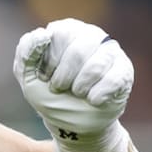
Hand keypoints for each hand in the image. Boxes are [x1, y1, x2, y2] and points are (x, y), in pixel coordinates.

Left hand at [13, 18, 132, 140]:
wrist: (70, 122)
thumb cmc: (47, 93)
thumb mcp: (27, 75)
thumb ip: (27, 51)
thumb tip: (42, 33)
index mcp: (66, 30)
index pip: (60, 34)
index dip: (49, 62)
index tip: (45, 77)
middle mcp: (91, 34)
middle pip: (79, 51)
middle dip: (64, 77)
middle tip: (58, 88)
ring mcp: (110, 51)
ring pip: (96, 65)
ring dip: (79, 87)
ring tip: (76, 93)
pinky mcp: (124, 70)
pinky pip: (114, 80)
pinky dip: (96, 96)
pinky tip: (92, 100)